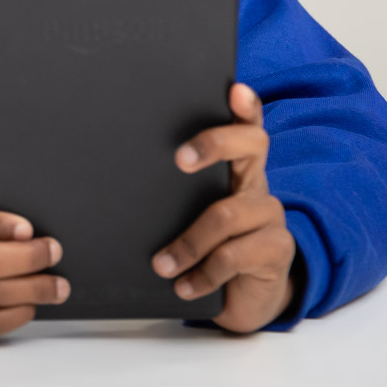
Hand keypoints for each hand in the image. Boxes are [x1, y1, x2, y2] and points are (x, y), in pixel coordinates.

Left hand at [153, 83, 296, 331]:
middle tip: (178, 159)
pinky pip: (232, 256)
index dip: (245, 107)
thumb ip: (169, 190)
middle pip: (251, 146)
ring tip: (161, 265)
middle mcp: (256, 183)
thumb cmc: (205, 244)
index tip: (233, 89)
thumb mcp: (186, 213)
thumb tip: (110, 175)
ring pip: (226, 213)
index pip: (245, 126)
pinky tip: (184, 286)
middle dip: (213, 144)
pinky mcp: (276, 251)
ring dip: (187, 242)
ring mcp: (270, 216)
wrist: (242, 296)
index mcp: (234, 167)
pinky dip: (202, 273)